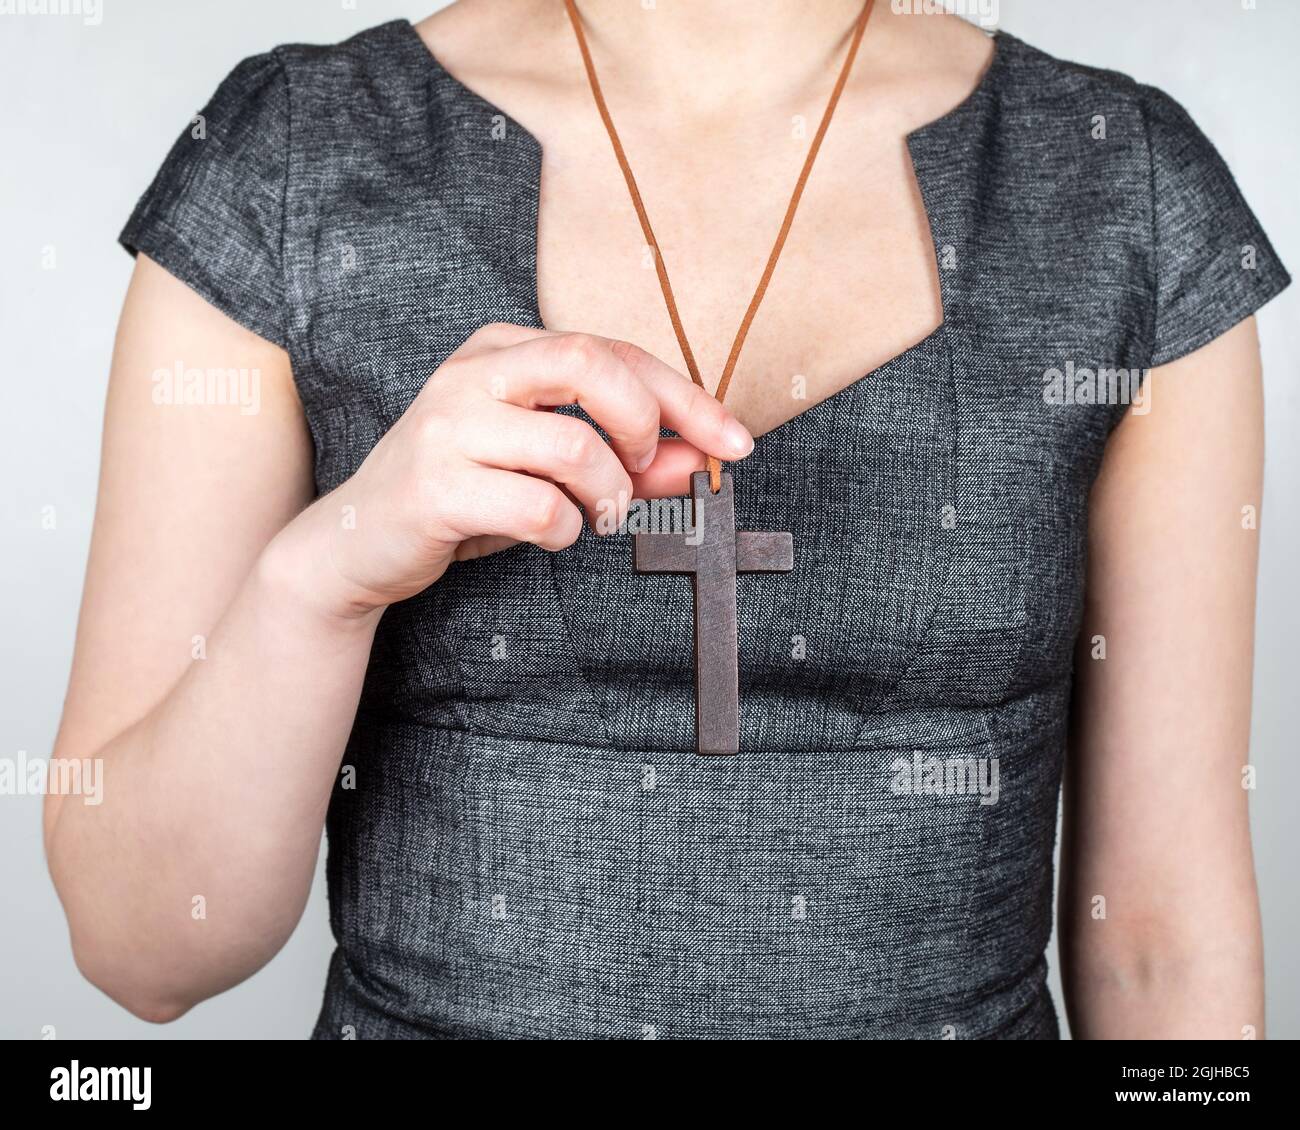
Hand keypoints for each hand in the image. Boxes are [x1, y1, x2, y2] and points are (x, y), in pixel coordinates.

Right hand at [277, 323, 753, 617]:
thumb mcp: (548, 469)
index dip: (685, 398)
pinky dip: (566, 530)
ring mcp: (447, 427)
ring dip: (607, 493)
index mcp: (501, 350)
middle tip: (646, 471)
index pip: (612, 352)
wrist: (358, 544)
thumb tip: (697, 461)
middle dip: (644, 422)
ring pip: (572, 445)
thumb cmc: (465, 496)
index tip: (734, 443)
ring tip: (597, 515)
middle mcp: (471, 374)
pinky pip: (537, 508)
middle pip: (588, 364)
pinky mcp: (434, 486)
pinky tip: (553, 535)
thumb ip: (624, 459)